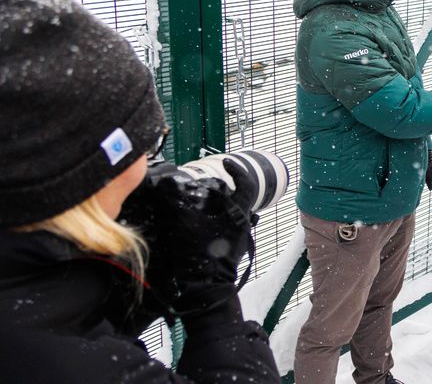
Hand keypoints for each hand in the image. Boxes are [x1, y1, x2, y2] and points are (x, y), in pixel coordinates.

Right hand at [137, 160, 253, 315]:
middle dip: (223, 188)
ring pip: (233, 212)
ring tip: (201, 200)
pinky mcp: (233, 246)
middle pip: (238, 197)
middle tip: (205, 183)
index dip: (236, 170)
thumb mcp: (183, 224)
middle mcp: (243, 222)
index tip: (226, 162)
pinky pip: (228, 225)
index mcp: (238, 213)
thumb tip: (166, 182)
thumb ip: (174, 201)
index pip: (246, 184)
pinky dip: (218, 218)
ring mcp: (240, 235)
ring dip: (220, 204)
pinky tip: (202, 220)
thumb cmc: (198, 256)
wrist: (206, 288)